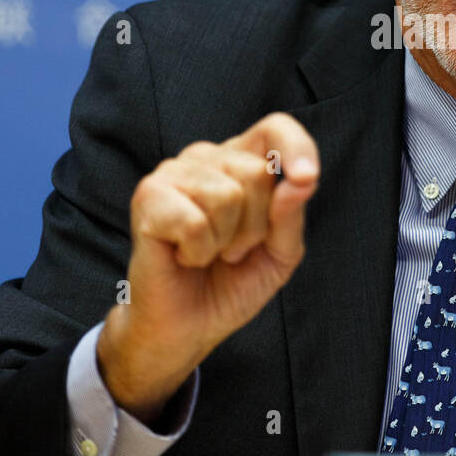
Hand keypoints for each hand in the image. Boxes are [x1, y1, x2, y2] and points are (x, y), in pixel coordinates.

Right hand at [97, 112, 318, 424]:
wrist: (186, 327)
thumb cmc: (231, 283)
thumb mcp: (280, 253)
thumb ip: (291, 215)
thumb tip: (301, 179)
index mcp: (240, 161)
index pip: (275, 128)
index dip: (296, 146)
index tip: (307, 177)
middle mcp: (206, 157)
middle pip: (257, 171)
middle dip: (256, 225)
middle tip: (233, 249)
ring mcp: (173, 173)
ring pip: (228, 195)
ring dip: (225, 242)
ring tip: (208, 253)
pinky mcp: (148, 197)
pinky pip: (196, 222)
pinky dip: (198, 253)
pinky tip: (184, 257)